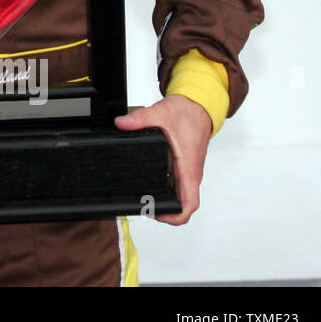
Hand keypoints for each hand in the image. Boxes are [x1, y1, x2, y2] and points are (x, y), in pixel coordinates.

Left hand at [115, 93, 211, 224]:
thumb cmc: (187, 112)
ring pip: (179, 195)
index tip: (159, 215)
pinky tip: (149, 185)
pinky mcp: (183, 166)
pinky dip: (165, 189)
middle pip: (182, 204)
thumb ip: (140, 119)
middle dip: (165, 211)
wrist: (198, 106)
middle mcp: (190, 172)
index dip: (176, 216)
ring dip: (165, 201)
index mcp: (188, 167)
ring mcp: (187, 170)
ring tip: (143, 199)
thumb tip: (122, 124)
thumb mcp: (161, 112)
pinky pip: (176, 184)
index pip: (190, 203)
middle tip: (143, 208)